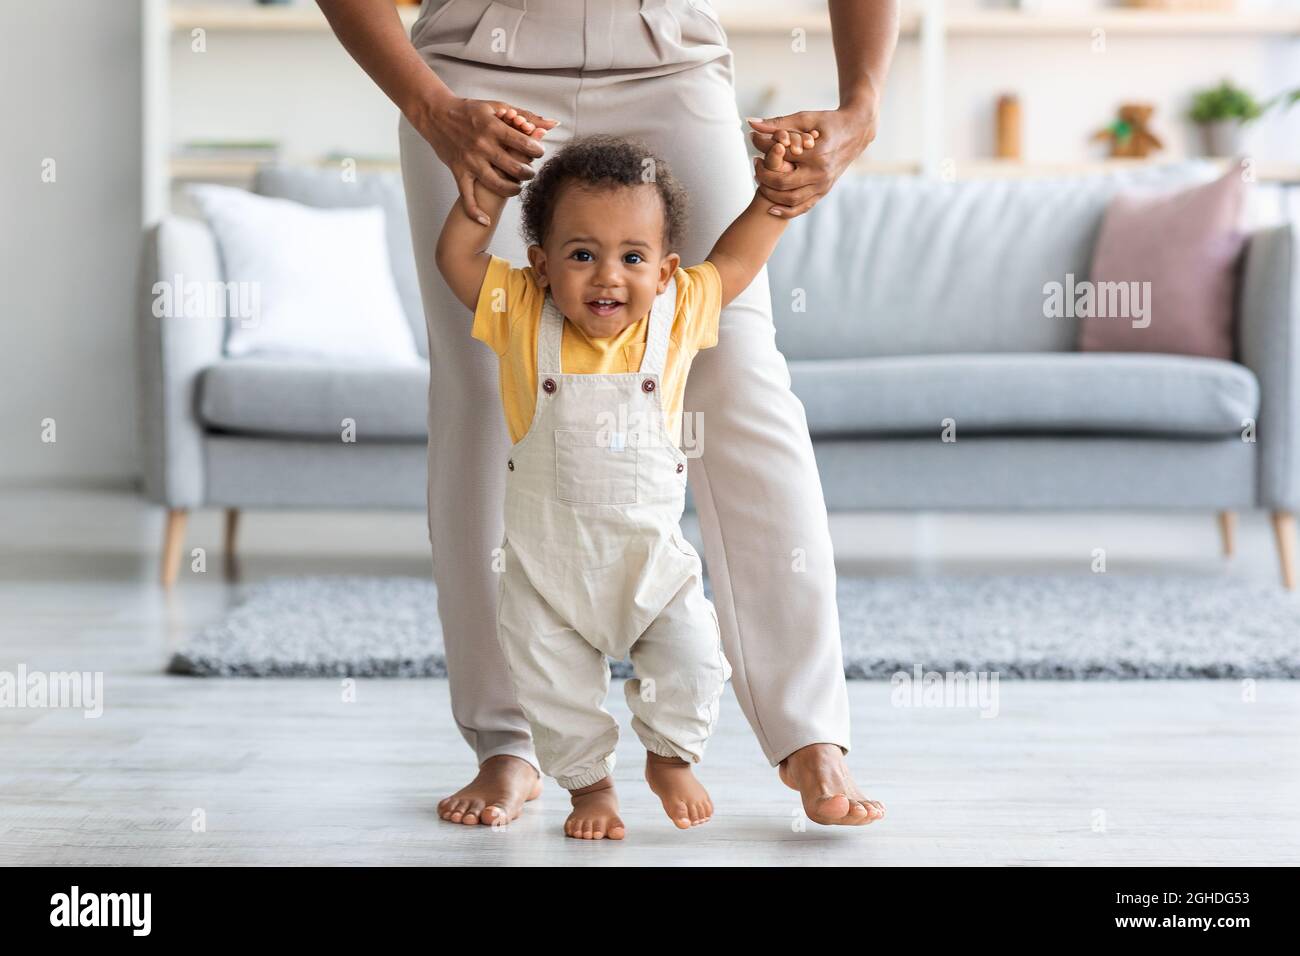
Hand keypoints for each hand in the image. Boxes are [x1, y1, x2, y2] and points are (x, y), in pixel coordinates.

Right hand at [415, 95, 558, 224]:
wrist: (435, 114)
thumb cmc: (469, 110)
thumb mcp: (497, 107)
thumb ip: (526, 116)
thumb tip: (553, 124)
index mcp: (493, 127)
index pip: (523, 144)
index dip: (537, 151)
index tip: (539, 153)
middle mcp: (482, 146)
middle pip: (514, 167)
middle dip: (528, 173)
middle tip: (530, 172)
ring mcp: (470, 161)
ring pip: (497, 185)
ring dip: (513, 190)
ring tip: (518, 186)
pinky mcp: (459, 172)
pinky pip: (467, 197)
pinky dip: (475, 211)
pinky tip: (486, 221)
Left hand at [746, 103, 878, 216]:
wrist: (856, 132)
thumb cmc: (828, 121)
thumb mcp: (805, 118)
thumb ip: (778, 122)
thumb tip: (751, 123)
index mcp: (816, 153)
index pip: (780, 157)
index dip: (763, 151)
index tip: (755, 144)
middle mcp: (821, 173)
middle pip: (782, 183)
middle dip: (763, 176)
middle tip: (755, 164)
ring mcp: (823, 185)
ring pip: (791, 200)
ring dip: (771, 194)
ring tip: (761, 180)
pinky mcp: (824, 191)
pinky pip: (803, 207)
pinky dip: (786, 211)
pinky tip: (772, 207)